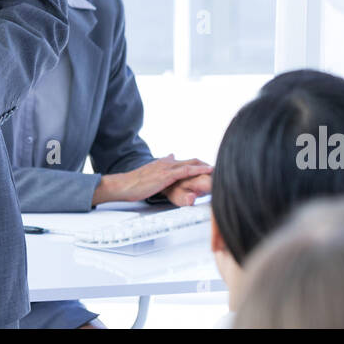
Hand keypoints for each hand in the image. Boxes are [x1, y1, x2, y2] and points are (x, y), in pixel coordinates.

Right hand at [91, 155, 211, 205]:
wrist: (124, 185)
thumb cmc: (134, 183)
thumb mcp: (148, 174)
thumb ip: (160, 167)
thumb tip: (169, 158)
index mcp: (163, 163)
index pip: (186, 161)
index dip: (199, 164)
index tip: (210, 168)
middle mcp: (167, 163)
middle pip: (192, 160)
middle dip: (206, 165)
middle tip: (219, 170)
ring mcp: (167, 168)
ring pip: (192, 164)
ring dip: (206, 167)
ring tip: (219, 170)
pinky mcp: (166, 175)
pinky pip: (186, 171)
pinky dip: (198, 170)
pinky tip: (208, 171)